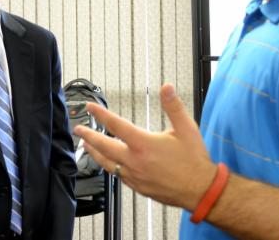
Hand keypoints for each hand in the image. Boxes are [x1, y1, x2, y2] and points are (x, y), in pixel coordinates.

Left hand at [74, 84, 216, 209]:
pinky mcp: (138, 187)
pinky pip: (118, 175)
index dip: (100, 114)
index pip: (115, 125)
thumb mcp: (186, 129)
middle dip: (88, 136)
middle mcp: (135, 161)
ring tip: (86, 146)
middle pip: (104, 146)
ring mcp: (135, 176)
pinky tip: (109, 164)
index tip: (90, 107)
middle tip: (78, 129)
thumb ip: (174, 107)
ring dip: (94, 153)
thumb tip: (166, 87)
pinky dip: (109, 166)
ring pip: (107, 164)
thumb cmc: (194, 161)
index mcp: (143, 144)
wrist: (200, 191)